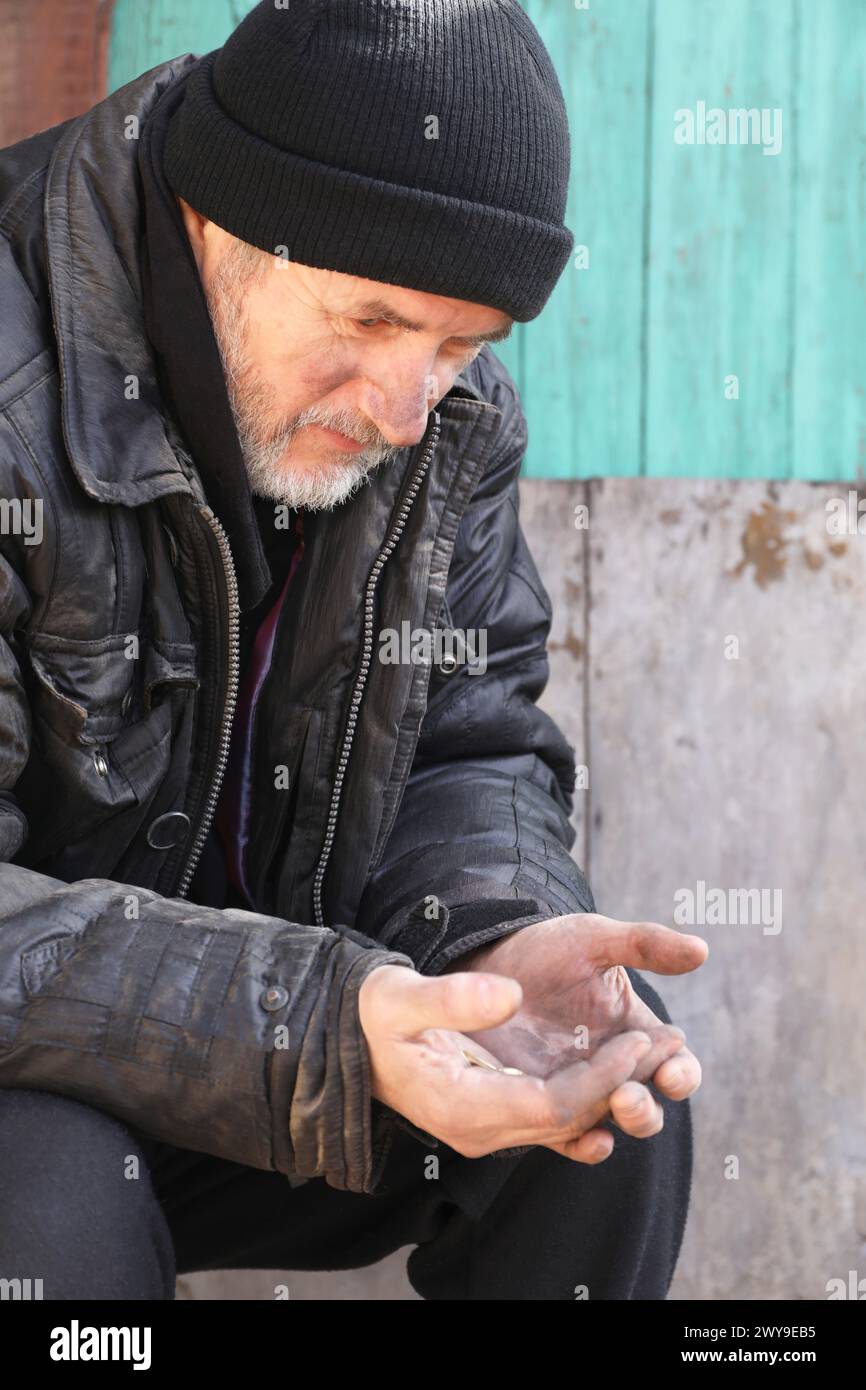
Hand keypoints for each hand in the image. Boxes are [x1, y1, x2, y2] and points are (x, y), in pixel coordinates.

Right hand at [358, 962, 682, 1165]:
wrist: (353, 1033)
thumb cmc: (375, 1012)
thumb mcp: (402, 995)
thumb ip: (453, 996)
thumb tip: (509, 994)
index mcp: (458, 1106)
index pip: (550, 1106)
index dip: (600, 1078)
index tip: (637, 1039)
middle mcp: (478, 1129)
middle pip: (567, 1121)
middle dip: (620, 1088)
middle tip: (661, 1045)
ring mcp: (488, 1126)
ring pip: (566, 1123)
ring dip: (613, 1094)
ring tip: (656, 1055)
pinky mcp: (496, 1113)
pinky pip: (553, 1120)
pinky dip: (590, 1100)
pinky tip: (623, 1080)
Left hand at [445, 914, 706, 1158]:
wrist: (487, 965)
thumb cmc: (547, 949)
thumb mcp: (593, 938)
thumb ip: (644, 944)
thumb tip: (701, 950)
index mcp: (636, 1036)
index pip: (675, 1067)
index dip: (681, 1074)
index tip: (672, 1070)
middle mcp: (612, 1071)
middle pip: (646, 1110)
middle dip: (644, 1110)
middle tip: (626, 1094)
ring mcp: (575, 1092)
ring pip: (609, 1126)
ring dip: (617, 1124)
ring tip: (611, 1103)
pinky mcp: (538, 1106)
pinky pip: (565, 1139)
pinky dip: (581, 1147)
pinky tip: (588, 1140)